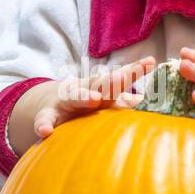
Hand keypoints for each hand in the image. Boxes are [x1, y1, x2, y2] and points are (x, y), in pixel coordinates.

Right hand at [34, 56, 156, 139]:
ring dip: (83, 96)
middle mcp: (84, 90)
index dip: (134, 70)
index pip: (120, 78)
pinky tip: (45, 132)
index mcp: (101, 89)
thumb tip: (143, 101)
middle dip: (112, 80)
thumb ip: (121, 101)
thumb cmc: (85, 104)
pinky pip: (44, 120)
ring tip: (93, 99)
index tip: (150, 61)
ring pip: (74, 96)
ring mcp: (65, 102)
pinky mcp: (47, 115)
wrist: (49, 104)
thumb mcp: (104, 101)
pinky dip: (44, 124)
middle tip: (124, 77)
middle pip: (99, 83)